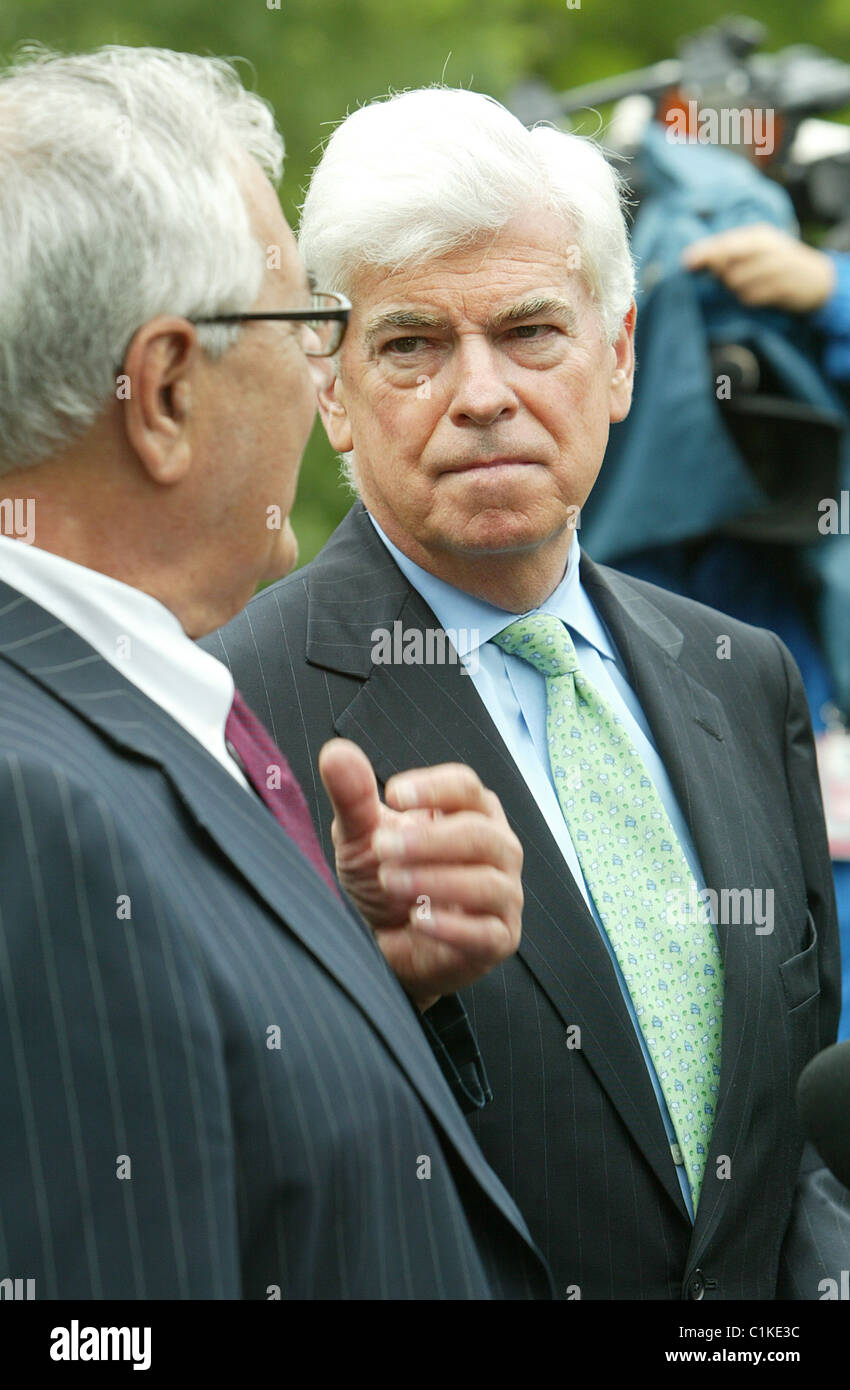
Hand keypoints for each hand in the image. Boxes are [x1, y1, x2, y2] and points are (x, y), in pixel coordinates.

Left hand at [318, 738, 522, 1011]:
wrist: (384, 943)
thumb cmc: (384, 879)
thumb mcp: (360, 838)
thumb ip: (352, 798)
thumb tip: (336, 753)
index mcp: (471, 813)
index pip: (467, 788)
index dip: (433, 788)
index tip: (393, 794)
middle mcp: (497, 849)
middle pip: (482, 833)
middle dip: (430, 840)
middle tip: (382, 847)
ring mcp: (503, 896)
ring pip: (488, 883)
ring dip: (436, 880)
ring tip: (390, 881)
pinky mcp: (498, 939)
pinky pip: (486, 932)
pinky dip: (452, 927)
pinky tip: (417, 919)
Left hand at [681, 223, 835, 313]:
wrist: (816, 279)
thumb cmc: (777, 266)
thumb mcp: (757, 253)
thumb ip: (730, 256)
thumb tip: (696, 262)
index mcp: (758, 236)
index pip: (725, 242)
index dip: (704, 252)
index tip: (686, 263)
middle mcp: (767, 247)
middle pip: (728, 262)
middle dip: (721, 274)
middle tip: (728, 279)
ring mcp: (777, 266)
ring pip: (737, 282)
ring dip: (737, 290)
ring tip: (751, 286)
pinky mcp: (783, 287)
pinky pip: (752, 297)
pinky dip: (750, 299)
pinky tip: (761, 295)